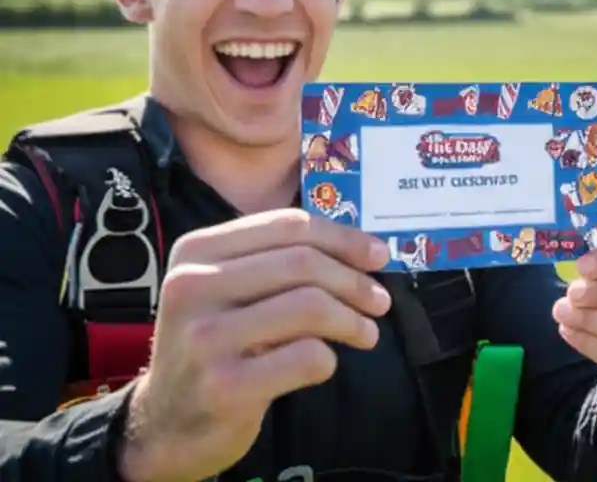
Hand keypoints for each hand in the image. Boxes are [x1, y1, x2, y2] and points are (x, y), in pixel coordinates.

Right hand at [116, 209, 391, 481]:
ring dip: (352, 320)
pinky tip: (323, 364)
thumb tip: (367, 250)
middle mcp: (192, 286)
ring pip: (310, 306)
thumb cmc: (214, 346)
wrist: (166, 423)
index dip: (344, 238)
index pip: (288, 225)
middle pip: (303, 263)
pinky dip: (329, 359)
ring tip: (367, 334)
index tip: (379, 256)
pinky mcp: (224, 386)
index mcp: (196, 251)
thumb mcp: (227, 291)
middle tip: (380, 302)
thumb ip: (280, 262)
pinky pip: (306, 357)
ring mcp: (204, 337)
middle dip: (355, 282)